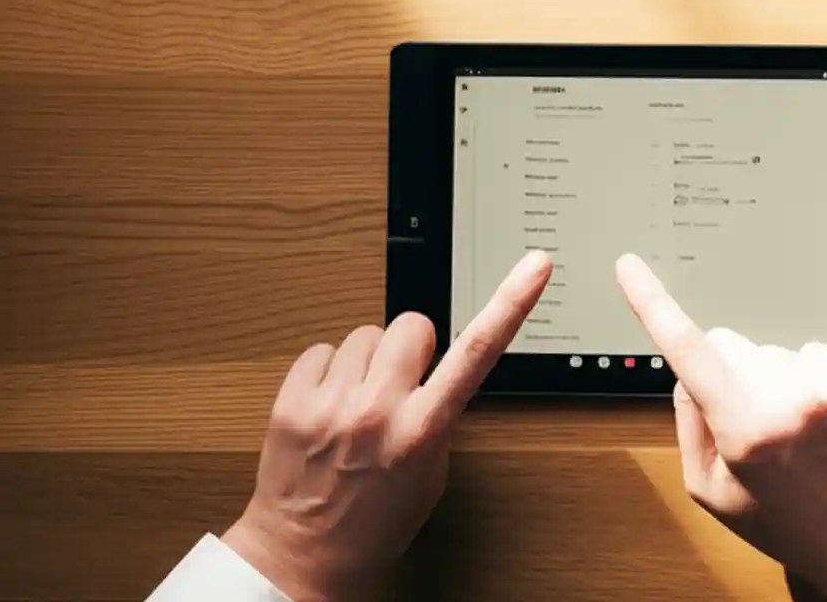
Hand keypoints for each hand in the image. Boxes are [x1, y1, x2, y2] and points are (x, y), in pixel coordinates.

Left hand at [222, 250, 551, 600]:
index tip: (535, 269)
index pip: (478, 352)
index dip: (512, 303)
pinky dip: (328, 372)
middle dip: (414, 345)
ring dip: (368, 361)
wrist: (302, 557)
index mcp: (422, 431)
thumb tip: (438, 371)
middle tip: (403, 380)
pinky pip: (320, 350)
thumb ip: (439, 416)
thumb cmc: (372, 524)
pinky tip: (329, 404)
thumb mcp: (431, 474)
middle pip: (412, 325)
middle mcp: (378, 411)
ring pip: (364, 334)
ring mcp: (331, 404)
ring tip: (359, 402)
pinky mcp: (291, 401)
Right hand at [615, 254, 826, 601]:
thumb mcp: (711, 490)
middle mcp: (792, 402)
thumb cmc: (786, 521)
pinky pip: (807, 353)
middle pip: (727, 344)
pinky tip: (817, 420)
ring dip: (769, 379)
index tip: (630, 268)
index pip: (688, 351)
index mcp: (748, 432)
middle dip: (724, 372)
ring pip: (768, 350)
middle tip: (748, 424)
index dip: (651, 302)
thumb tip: (686, 370)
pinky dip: (804, 379)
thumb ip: (687, 422)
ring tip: (791, 432)